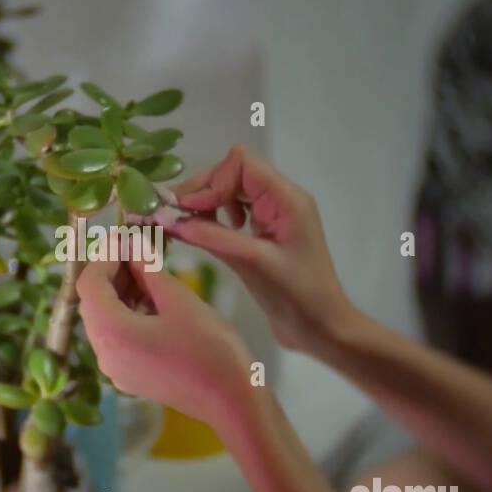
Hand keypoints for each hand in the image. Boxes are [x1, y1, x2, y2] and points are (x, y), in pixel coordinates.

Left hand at [76, 251, 256, 427]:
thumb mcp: (178, 300)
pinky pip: (118, 338)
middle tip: (137, 248)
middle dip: (112, 272)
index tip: (124, 236)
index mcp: (111, 332)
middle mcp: (104, 354)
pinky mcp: (130, 377)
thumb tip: (132, 245)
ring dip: (121, 292)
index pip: (90, 283)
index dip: (104, 256)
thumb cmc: (210, 348)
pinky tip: (153, 299)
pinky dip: (129, 314)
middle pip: (94, 303)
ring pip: (105, 320)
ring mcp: (115, 369)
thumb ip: (148, 270)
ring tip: (148, 269)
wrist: (232, 401)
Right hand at [171, 144, 354, 354]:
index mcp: (286, 199)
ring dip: (206, 203)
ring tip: (186, 225)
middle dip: (201, 191)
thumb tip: (169, 220)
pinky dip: (214, 218)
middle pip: (232, 173)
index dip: (210, 181)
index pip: (241, 163)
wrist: (322, 329)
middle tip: (170, 215)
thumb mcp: (252, 264)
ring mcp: (273, 215)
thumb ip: (212, 238)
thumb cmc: (297, 297)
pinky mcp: (265, 233)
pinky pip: (234, 211)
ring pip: (230, 191)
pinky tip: (208, 234)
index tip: (186, 209)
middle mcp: (280, 199)